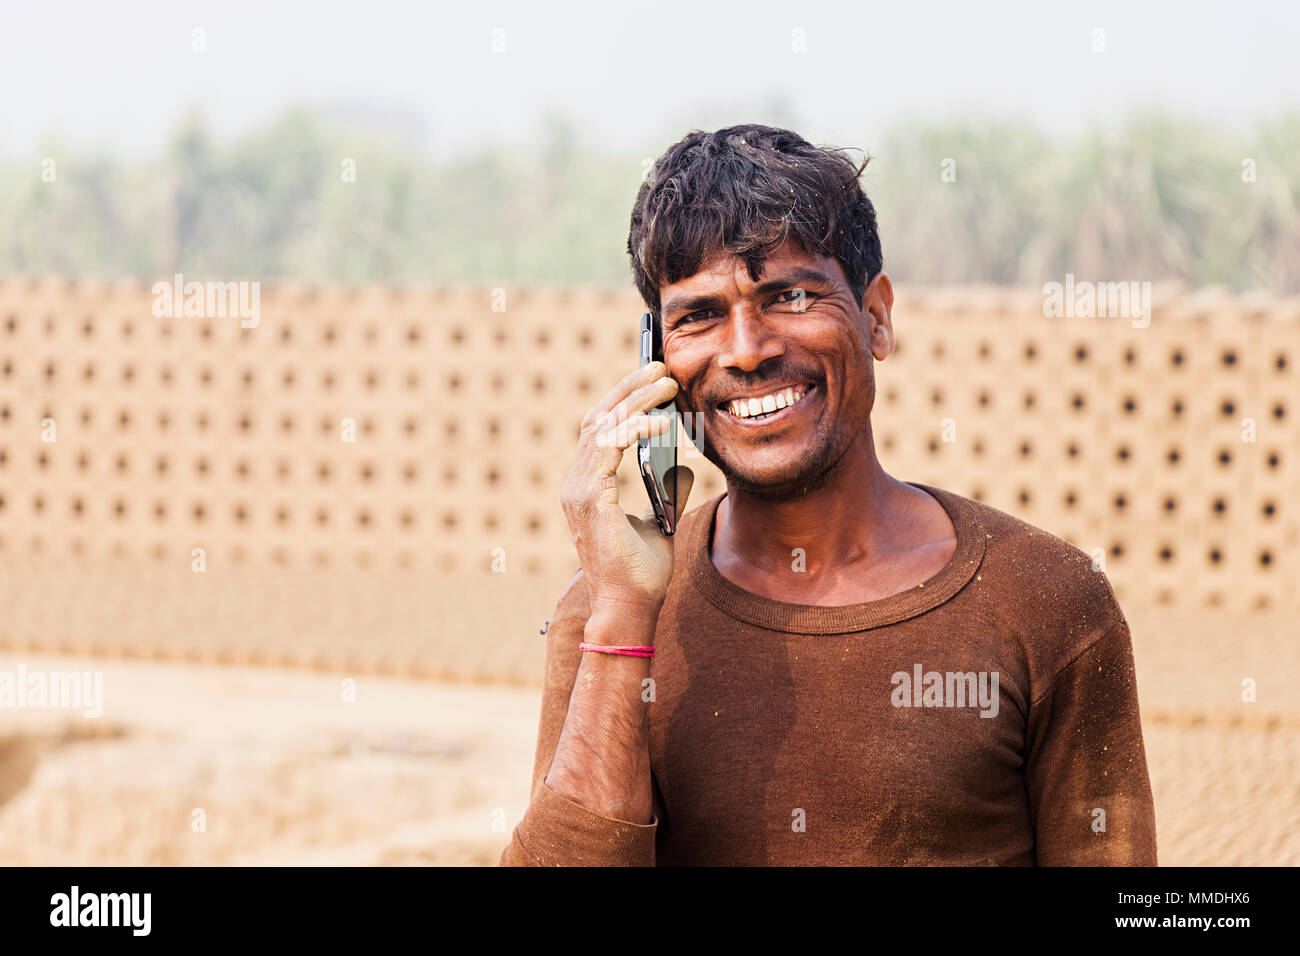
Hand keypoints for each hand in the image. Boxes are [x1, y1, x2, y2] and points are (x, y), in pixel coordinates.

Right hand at [559, 361, 694, 618]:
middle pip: (598, 418)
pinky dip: (635, 428)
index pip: (599, 429)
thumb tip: (682, 467)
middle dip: (629, 388)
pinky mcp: (590, 500)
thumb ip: (666, 492)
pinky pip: (610, 449)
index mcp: (588, 488)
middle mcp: (576, 485)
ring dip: (636, 400)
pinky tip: (661, 419)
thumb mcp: (660, 522)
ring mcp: (579, 491)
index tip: (650, 379)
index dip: (622, 399)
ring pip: (603, 427)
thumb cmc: (641, 573)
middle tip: (659, 367)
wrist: (629, 608)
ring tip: (666, 383)